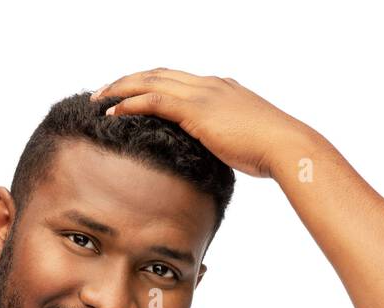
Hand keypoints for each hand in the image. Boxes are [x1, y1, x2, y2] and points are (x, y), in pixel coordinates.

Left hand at [92, 69, 320, 179]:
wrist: (286, 146)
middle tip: (103, 90)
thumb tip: (213, 157)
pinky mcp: (197, 110)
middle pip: (158, 73)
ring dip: (120, 87)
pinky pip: (154, 100)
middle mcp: (209, 85)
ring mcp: (203, 94)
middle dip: (128, 80)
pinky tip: (112, 112)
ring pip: (150, 81)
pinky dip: (130, 103)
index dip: (149, 83)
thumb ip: (223, 141)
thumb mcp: (242, 141)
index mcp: (220, 89)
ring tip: (98, 97)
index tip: (130, 92)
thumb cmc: (270, 152)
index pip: (177, 79)